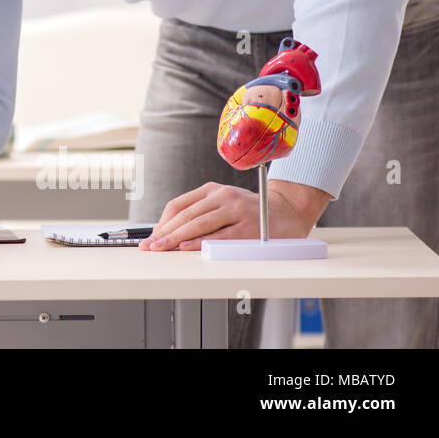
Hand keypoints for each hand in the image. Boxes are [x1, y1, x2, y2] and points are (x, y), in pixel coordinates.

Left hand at [137, 179, 330, 250]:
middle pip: (185, 215)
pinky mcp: (249, 227)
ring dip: (176, 238)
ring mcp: (236, 210)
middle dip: (164, 233)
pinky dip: (201, 242)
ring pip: (199, 223)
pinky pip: (220, 236)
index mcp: (212, 190)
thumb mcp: (224, 204)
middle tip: (150, 246)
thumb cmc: (252, 211)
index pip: (178, 205)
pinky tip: (187, 247)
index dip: (162, 223)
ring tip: (162, 248)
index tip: (150, 237)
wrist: (289, 210)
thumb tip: (171, 234)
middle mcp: (223, 196)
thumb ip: (202, 214)